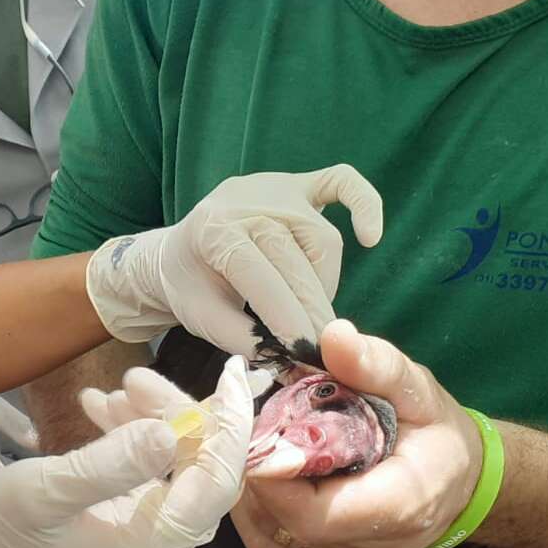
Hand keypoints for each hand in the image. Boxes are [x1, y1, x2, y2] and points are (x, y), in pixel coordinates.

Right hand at [0, 358, 253, 547]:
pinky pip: (154, 471)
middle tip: (133, 376)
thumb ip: (108, 465)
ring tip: (110, 391)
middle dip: (174, 415)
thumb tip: (167, 433)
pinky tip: (100, 409)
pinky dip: (135, 436)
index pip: (215, 486)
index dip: (229, 427)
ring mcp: (151, 541)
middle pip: (198, 470)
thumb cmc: (0, 527)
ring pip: (178, 465)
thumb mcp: (45, 490)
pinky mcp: (136, 525)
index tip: (232, 374)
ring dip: (152, 421)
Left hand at [84, 167, 383, 357]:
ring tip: (311, 312)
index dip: (286, 317)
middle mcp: (247, 202)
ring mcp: (276, 188)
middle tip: (324, 351)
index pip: (260, 276)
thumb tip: (293, 365)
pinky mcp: (299, 184)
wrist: (176, 252)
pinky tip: (370, 238)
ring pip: (323, 238)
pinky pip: (341, 182)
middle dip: (312, 311)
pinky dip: (364, 205)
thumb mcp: (203, 318)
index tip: (307, 354)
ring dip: (325, 282)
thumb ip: (245, 340)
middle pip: (295, 259)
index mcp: (214, 231)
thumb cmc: (193, 287)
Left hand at [232, 320, 482, 547]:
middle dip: (256, 471)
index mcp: (402, 505)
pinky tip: (265, 473)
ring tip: (255, 445)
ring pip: (270, 535)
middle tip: (245, 428)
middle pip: (286, 521)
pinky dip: (257, 509)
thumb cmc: (433, 430)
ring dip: (250, 489)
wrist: (458, 482)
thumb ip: (376, 364)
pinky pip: (272, 545)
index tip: (253, 430)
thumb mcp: (416, 387)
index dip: (272, 475)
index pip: (315, 514)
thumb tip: (335, 336)